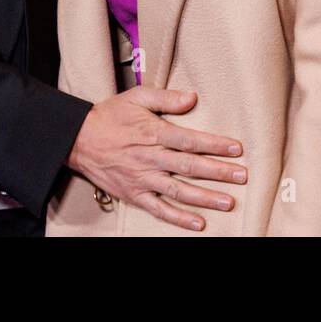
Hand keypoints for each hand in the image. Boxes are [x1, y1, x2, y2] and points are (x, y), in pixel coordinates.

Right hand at [65, 86, 246, 230]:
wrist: (78, 139)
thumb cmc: (110, 116)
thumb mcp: (137, 97)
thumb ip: (166, 98)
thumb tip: (192, 97)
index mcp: (153, 133)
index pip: (190, 140)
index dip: (214, 145)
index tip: (236, 148)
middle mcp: (150, 158)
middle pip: (190, 167)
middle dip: (218, 172)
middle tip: (241, 176)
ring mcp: (142, 179)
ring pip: (179, 190)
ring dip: (205, 198)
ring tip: (227, 202)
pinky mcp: (134, 194)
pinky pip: (159, 209)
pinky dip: (179, 218)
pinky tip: (198, 223)